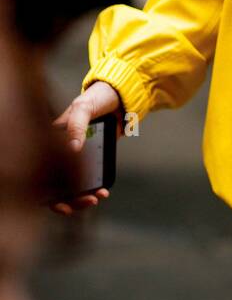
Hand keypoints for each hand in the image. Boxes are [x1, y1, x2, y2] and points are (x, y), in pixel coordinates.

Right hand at [50, 81, 120, 215]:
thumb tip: (72, 148)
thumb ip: (76, 126)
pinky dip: (95, 187)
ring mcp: (78, 157)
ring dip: (83, 196)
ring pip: (74, 185)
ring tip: (98, 196)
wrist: (120, 97)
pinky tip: (103, 189)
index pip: (44, 171)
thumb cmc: (96, 98)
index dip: (49, 192)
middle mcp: (62, 152)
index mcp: (53, 140)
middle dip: (71, 199)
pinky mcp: (93, 158)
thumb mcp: (84, 108)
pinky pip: (90, 178)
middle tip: (88, 201)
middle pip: (58, 185)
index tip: (63, 202)